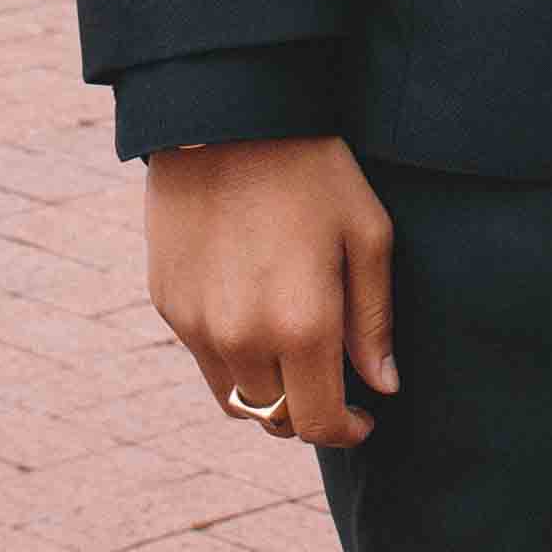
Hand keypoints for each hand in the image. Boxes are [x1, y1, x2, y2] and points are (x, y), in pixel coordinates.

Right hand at [146, 137, 396, 438]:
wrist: (224, 119)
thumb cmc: (312, 170)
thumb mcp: (367, 234)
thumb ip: (375, 321)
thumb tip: (384, 386)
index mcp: (301, 327)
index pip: (319, 424)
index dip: (345, 433)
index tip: (363, 418)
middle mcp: (242, 339)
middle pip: (274, 419)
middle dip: (308, 412)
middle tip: (331, 380)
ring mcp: (197, 325)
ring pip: (234, 398)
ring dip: (267, 392)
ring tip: (291, 352)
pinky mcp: (167, 305)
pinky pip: (204, 358)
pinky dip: (232, 357)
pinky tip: (253, 312)